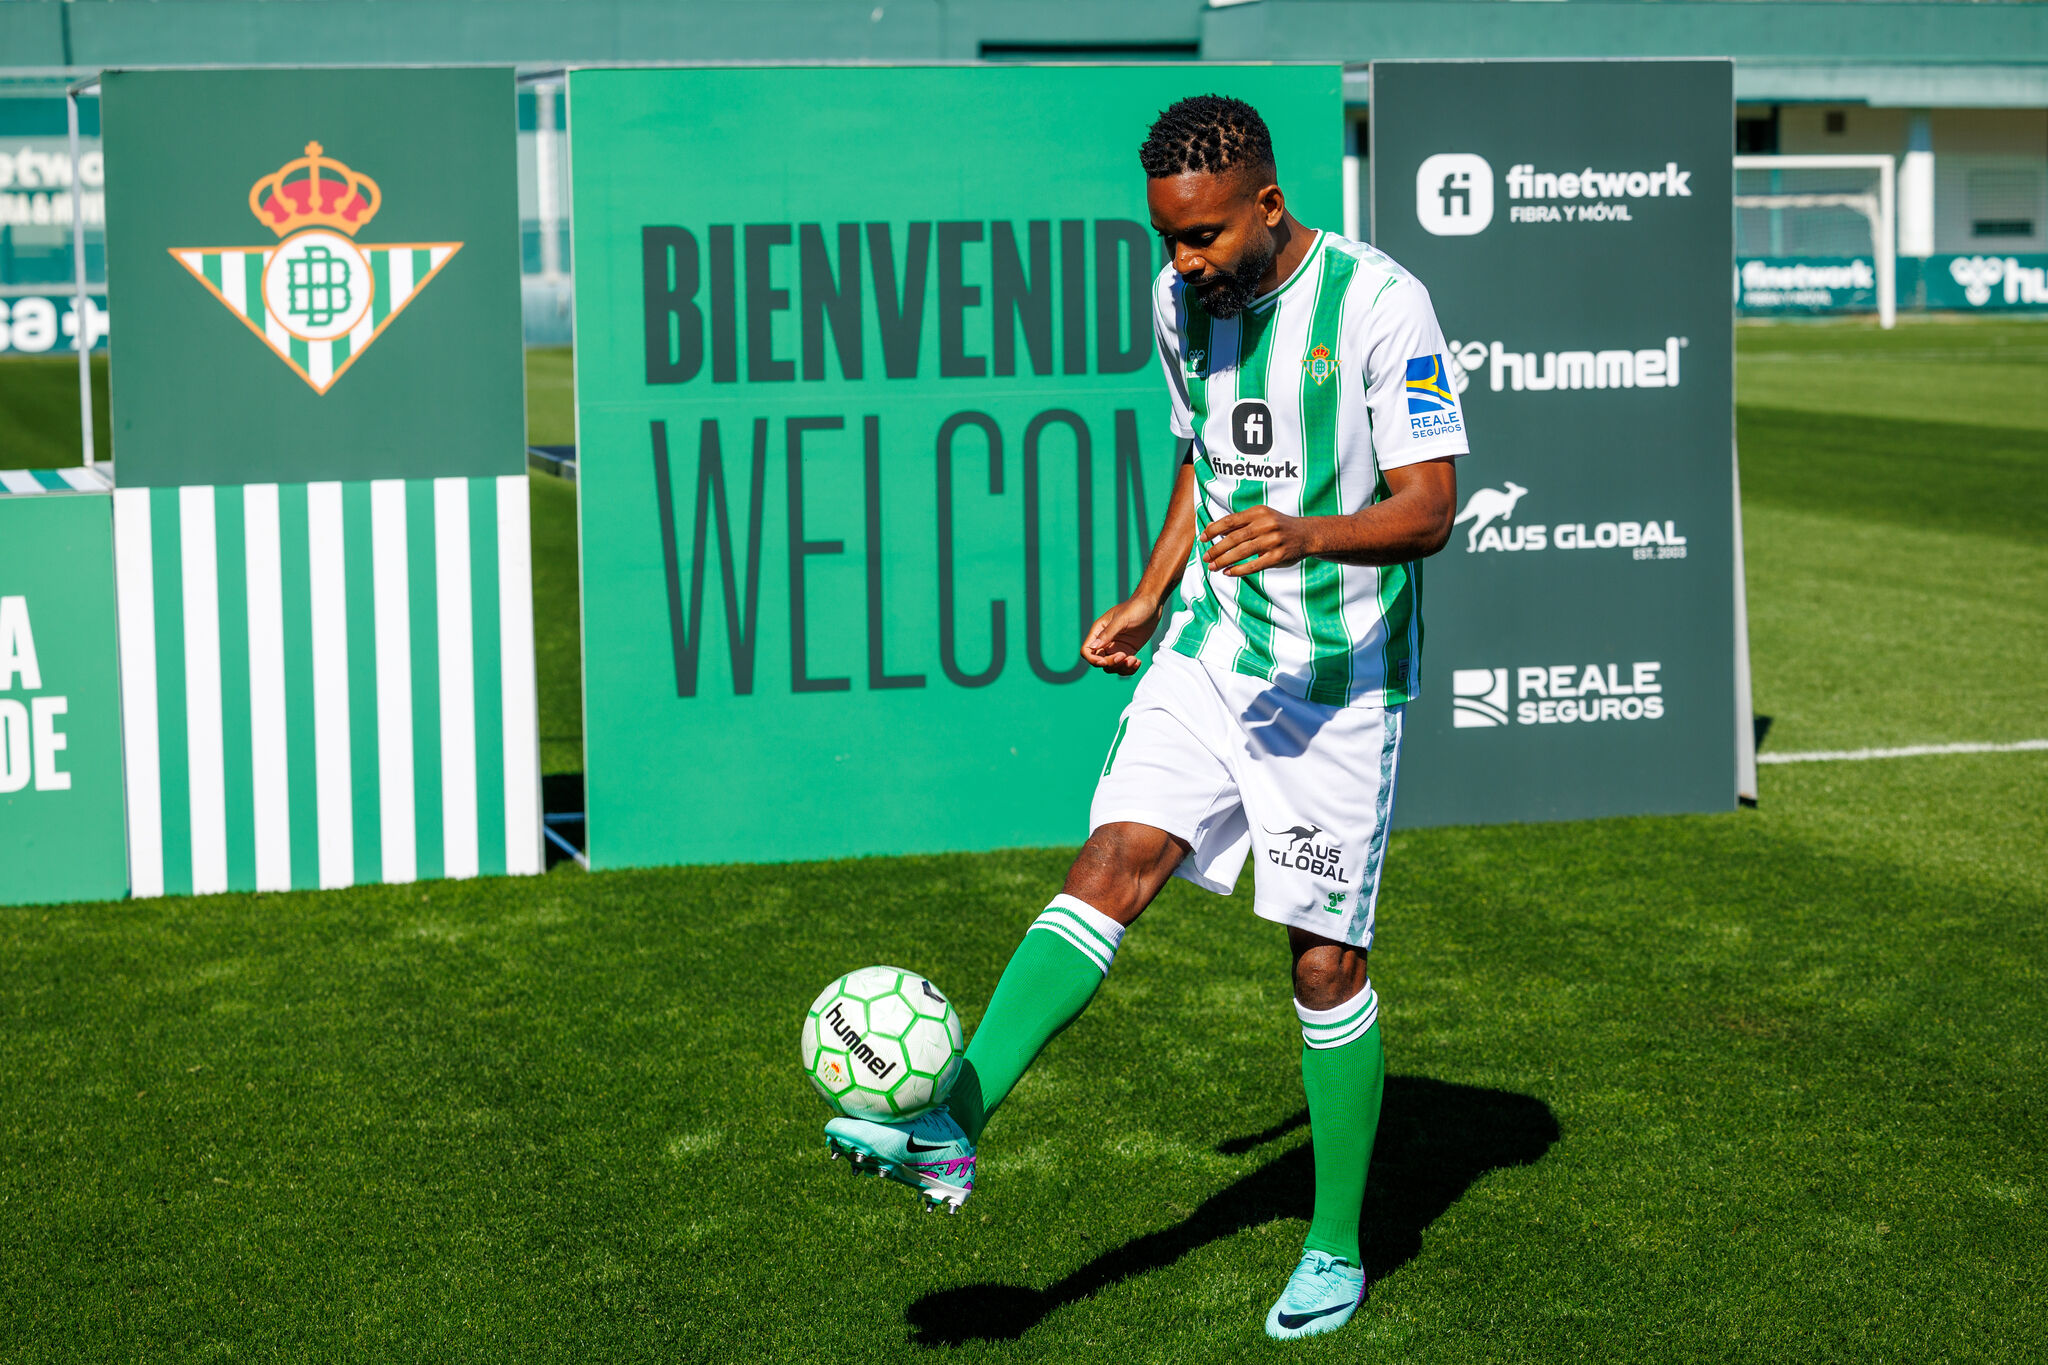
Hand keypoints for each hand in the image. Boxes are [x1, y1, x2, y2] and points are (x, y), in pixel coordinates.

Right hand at [1081, 595, 1163, 676]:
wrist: (1152, 604)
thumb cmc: (1135, 607)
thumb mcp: (1122, 620)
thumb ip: (1108, 634)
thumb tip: (1092, 647)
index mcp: (1098, 631)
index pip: (1087, 651)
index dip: (1093, 660)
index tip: (1105, 662)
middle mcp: (1105, 641)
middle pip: (1099, 661)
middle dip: (1112, 663)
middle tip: (1125, 656)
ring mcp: (1116, 647)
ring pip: (1112, 667)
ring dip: (1122, 668)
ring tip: (1134, 660)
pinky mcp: (1128, 651)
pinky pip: (1124, 666)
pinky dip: (1129, 669)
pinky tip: (1138, 662)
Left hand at [1201, 505, 1315, 575]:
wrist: (1308, 534)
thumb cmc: (1278, 526)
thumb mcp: (1261, 518)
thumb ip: (1240, 523)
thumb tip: (1213, 530)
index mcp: (1259, 512)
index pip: (1230, 520)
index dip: (1213, 529)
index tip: (1202, 538)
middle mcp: (1266, 524)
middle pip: (1234, 538)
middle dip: (1216, 549)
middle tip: (1205, 557)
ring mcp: (1273, 541)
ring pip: (1242, 552)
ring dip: (1224, 560)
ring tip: (1213, 566)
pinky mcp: (1278, 556)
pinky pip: (1254, 565)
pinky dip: (1239, 570)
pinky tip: (1228, 572)